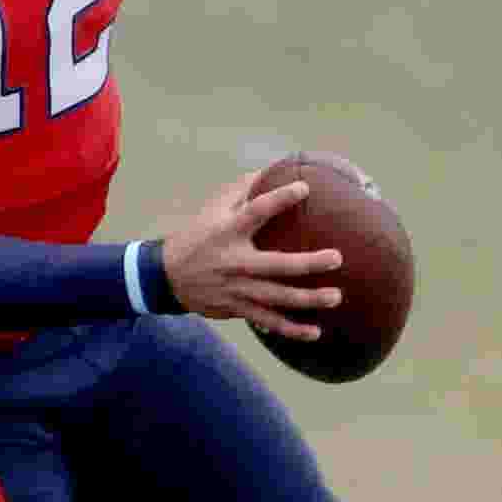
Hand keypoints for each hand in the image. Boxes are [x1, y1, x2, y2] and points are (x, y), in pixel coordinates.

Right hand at [157, 170, 343, 343]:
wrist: (165, 276)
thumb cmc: (197, 237)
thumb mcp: (211, 210)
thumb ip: (241, 191)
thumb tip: (270, 169)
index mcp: (227, 232)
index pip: (256, 211)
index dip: (280, 198)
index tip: (305, 188)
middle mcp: (233, 262)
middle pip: (275, 265)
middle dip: (307, 264)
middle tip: (337, 258)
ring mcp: (235, 289)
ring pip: (276, 298)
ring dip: (307, 300)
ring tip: (335, 297)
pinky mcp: (236, 308)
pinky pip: (267, 320)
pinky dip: (290, 329)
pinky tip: (314, 333)